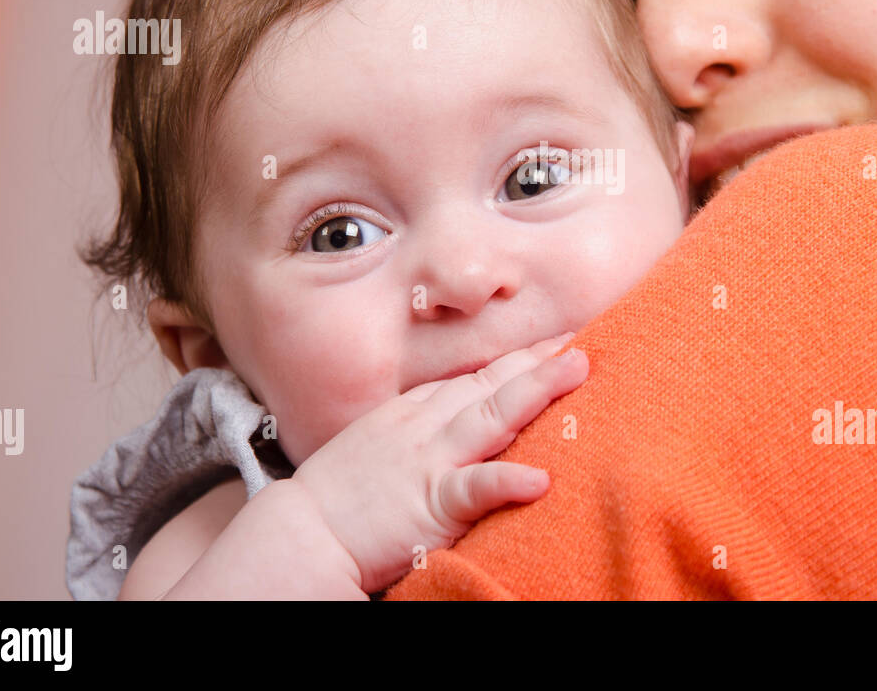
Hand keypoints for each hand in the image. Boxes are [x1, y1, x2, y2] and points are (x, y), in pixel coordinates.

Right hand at [290, 333, 587, 593]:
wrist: (299, 535)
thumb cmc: (335, 497)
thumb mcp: (375, 446)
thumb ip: (414, 429)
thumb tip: (450, 421)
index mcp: (411, 415)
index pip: (471, 379)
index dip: (513, 361)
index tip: (549, 343)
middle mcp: (425, 428)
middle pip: (489, 385)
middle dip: (535, 360)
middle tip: (577, 341)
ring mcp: (429, 461)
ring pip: (491, 416)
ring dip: (536, 389)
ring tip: (576, 369)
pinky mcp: (430, 504)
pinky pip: (474, 489)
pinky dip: (506, 480)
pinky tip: (540, 479)